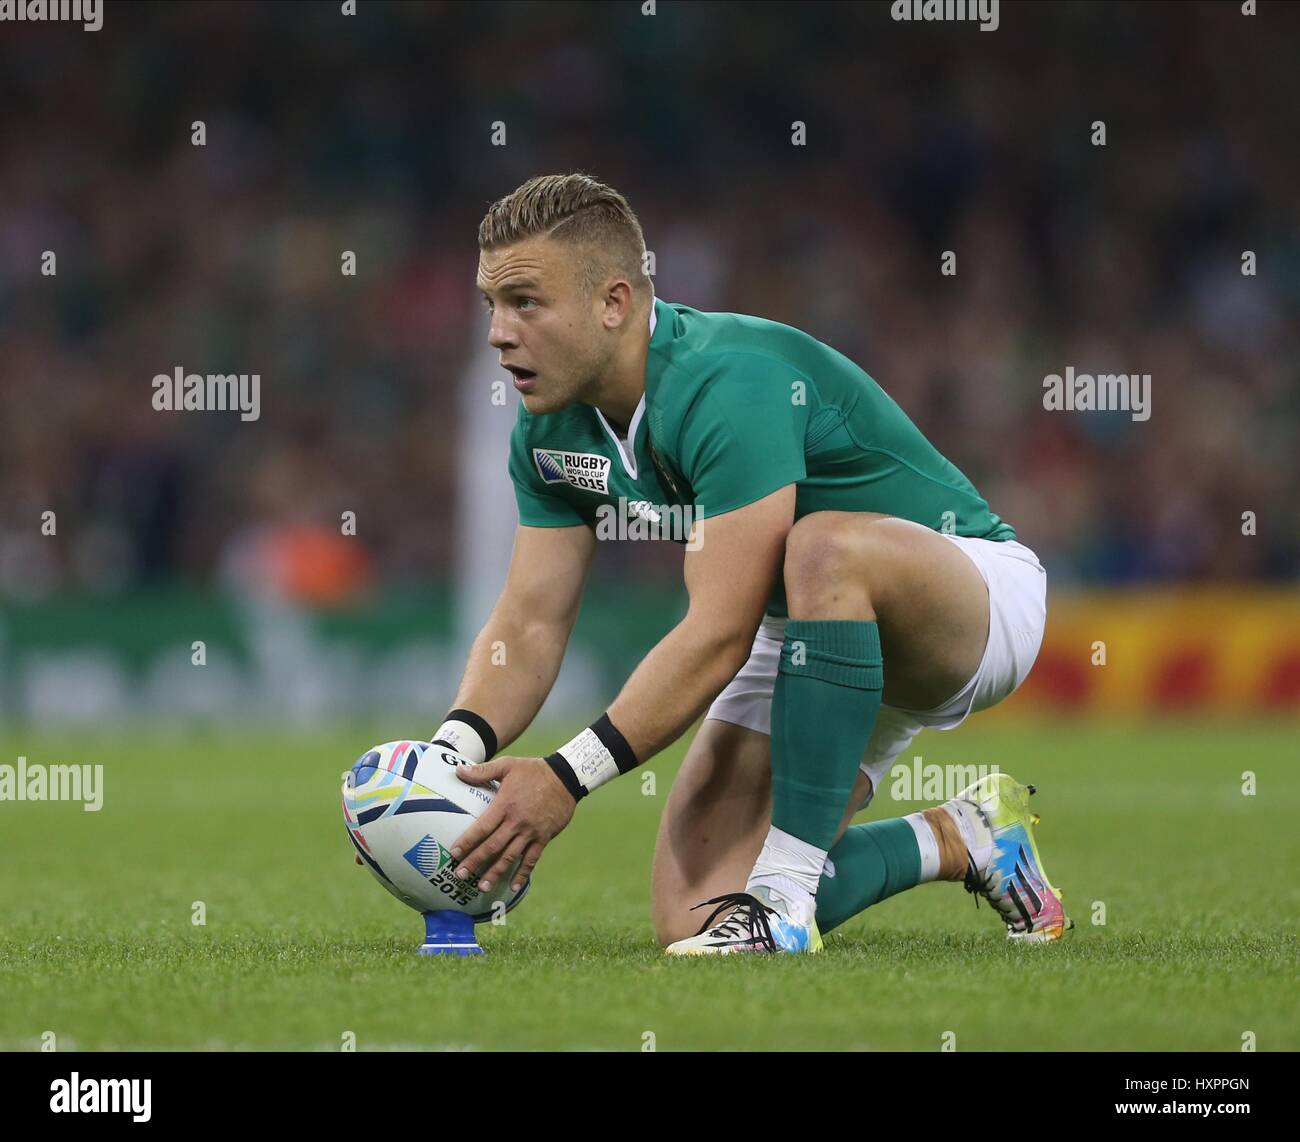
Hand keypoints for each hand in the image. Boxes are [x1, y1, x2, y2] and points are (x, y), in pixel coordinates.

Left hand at [449, 756, 575, 892]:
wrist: (565, 778)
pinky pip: (531, 859)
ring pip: (510, 857)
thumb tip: (458, 771)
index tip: (454, 853)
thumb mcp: (508, 765)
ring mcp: (531, 832)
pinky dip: (522, 874)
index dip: (467, 841)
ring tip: (482, 887)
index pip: (482, 827)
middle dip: (475, 862)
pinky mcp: (544, 838)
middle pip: (493, 846)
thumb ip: (482, 771)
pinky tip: (513, 886)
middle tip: (460, 875)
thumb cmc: (534, 770)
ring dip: (495, 873)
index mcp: (505, 805)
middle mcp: (517, 822)